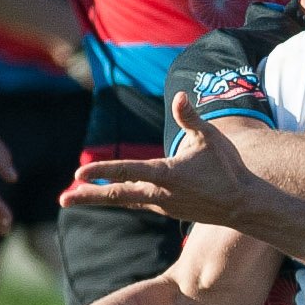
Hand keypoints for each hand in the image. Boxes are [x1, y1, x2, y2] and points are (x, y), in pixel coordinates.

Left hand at [59, 93, 257, 226]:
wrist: (242, 205)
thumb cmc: (227, 169)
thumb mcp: (210, 138)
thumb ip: (191, 117)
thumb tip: (180, 96)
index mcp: (166, 175)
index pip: (128, 172)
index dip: (103, 171)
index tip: (79, 174)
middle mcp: (159, 194)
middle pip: (117, 195)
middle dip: (88, 197)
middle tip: (62, 199)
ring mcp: (161, 205)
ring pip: (123, 201)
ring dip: (96, 199)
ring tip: (70, 199)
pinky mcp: (165, 209)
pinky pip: (135, 203)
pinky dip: (117, 199)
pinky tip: (105, 196)